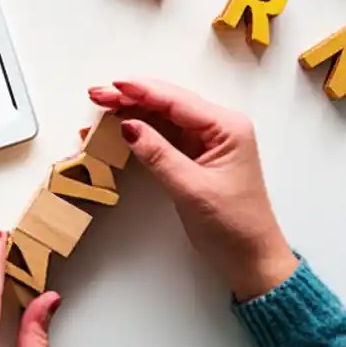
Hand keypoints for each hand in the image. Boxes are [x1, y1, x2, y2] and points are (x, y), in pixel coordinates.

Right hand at [87, 79, 298, 300]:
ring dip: (129, 112)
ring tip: (97, 110)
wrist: (250, 259)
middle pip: (166, 102)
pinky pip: (161, 134)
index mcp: (226, 127)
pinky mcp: (193, 154)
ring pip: (160, 116)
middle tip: (95, 96)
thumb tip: (126, 126)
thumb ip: (158, 154)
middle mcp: (217, 126)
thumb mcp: (192, 188)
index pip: (176, 100)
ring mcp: (204, 140)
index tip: (111, 87)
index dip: (141, 91)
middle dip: (129, 98)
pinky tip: (114, 129)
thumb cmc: (232, 224)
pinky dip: (137, 131)